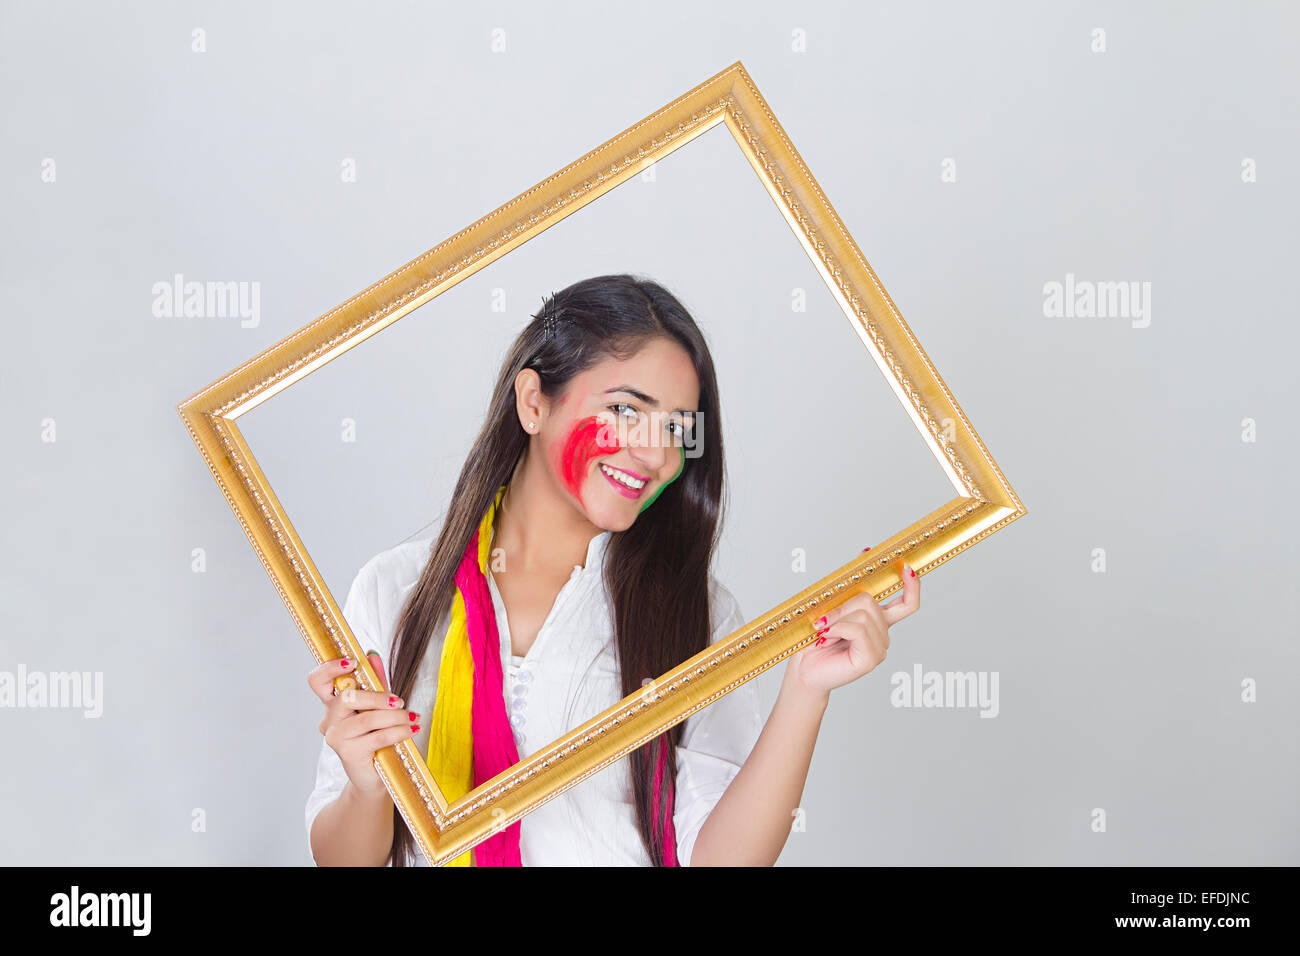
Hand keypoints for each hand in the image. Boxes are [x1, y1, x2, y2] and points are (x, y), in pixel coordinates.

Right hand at [307, 652, 418, 797]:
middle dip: (378, 697)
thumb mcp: (377, 706)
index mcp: (333, 704)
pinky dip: (399, 731)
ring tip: (412, 718)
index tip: (353, 662)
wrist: (376, 774)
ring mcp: (336, 738)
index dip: (330, 668)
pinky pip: (377, 737)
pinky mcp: (348, 754)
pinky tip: (411, 730)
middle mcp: (329, 720)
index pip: (317, 681)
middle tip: (399, 701)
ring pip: (367, 719)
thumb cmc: (375, 737)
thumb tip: (372, 655)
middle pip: (346, 698)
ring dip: (396, 717)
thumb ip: (374, 682)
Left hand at [787, 560, 920, 696]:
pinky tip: (826, 638)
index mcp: (878, 621)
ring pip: (863, 614)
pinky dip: (837, 629)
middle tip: (821, 618)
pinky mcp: (870, 659)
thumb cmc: (815, 638)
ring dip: (836, 619)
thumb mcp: (833, 604)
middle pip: (871, 601)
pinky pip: (857, 629)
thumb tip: (866, 552)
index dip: (912, 585)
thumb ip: (852, 583)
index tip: (907, 568)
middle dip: (842, 605)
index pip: (907, 603)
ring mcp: (879, 648)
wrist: (803, 667)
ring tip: (823, 632)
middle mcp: (883, 634)